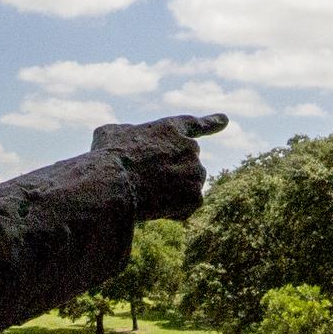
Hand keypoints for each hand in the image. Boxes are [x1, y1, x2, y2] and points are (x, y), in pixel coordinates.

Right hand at [92, 112, 225, 220]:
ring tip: (146, 194)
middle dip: (171, 177)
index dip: (210, 122)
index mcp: (170, 128)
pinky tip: (153, 207)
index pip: (194, 124)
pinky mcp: (196, 196)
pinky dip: (171, 213)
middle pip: (186, 166)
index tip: (225, 120)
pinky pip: (185, 209)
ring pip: (186, 189)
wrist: (114, 181)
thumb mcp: (108, 134)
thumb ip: (122, 133)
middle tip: (145, 182)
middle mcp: (190, 147)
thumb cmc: (107, 157)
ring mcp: (195, 172)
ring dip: (170, 196)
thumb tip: (121, 138)